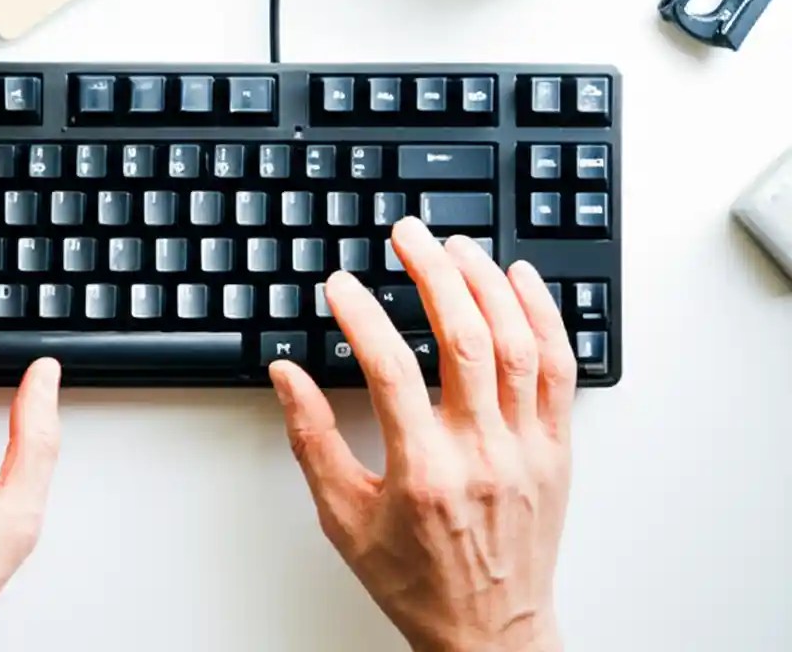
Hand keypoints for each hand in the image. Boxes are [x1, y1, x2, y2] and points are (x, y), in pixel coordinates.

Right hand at [270, 218, 574, 651]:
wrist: (490, 632)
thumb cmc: (417, 581)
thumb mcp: (343, 519)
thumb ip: (312, 442)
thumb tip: (287, 377)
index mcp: (425, 473)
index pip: (390, 370)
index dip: (362, 316)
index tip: (342, 285)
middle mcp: (483, 454)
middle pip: (465, 340)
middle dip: (434, 273)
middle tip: (408, 234)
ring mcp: (528, 448)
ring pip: (518, 345)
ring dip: (488, 284)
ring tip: (458, 246)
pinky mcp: (557, 448)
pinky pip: (560, 369)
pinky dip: (544, 316)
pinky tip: (522, 281)